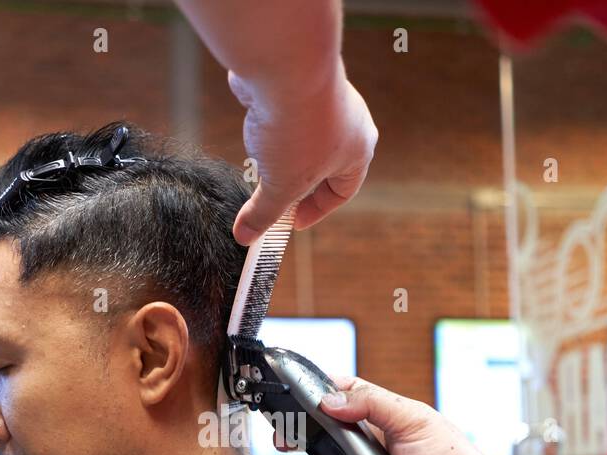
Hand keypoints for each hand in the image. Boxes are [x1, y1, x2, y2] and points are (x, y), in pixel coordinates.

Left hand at [227, 63, 376, 244]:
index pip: (342, 192)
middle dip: (297, 183)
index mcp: (359, 151)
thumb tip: (247, 237)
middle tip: (274, 196)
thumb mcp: (281, 185)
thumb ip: (265, 213)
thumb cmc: (298, 128)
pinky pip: (285, 112)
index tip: (290, 222)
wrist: (284, 65)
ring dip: (283, 154)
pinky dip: (271, 126)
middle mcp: (348, 122)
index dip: (315, 211)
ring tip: (262, 162)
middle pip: (323, 164)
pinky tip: (256, 128)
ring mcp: (322, 98)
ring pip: (303, 137)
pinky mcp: (296, 81)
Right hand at [297, 375, 504, 454]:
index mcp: (383, 419)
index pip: (343, 398)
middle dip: (304, 439)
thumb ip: (371, 403)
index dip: (318, 396)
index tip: (294, 398)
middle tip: (285, 440)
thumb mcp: (413, 420)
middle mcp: (372, 447)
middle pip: (326, 437)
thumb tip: (329, 399)